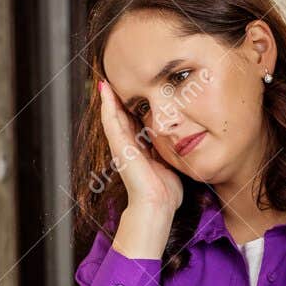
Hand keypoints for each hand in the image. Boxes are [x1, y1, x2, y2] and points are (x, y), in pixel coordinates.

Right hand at [98, 79, 181, 256]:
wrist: (157, 205)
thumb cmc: (166, 192)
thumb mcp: (169, 164)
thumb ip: (169, 153)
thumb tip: (180, 143)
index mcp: (140, 151)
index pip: (135, 123)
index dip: (133, 108)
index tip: (135, 92)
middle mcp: (128, 147)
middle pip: (122, 117)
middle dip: (120, 100)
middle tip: (116, 80)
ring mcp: (121, 147)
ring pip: (113, 116)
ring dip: (110, 99)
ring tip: (106, 81)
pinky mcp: (119, 147)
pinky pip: (111, 122)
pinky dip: (107, 106)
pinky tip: (106, 92)